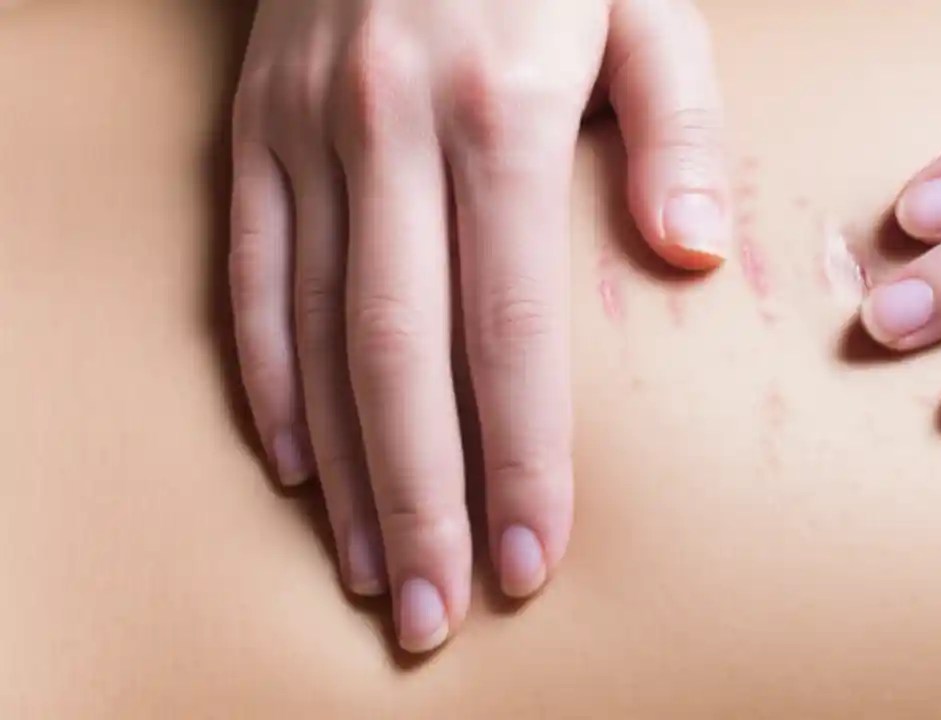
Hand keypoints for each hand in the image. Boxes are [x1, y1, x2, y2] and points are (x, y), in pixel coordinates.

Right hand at [228, 0, 727, 652]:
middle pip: (398, 352)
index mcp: (500, 109)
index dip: (518, 455)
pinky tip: (298, 463)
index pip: (509, 324)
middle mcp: (388, 129)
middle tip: (438, 611)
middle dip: (423, 497)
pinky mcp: (253, 129)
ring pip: (313, 330)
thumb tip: (693, 255)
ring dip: (344, 467)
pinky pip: (245, 270)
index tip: (530, 557)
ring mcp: (305, 131)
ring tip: (374, 569)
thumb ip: (676, 127)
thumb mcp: (644, 5)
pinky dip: (266, 376)